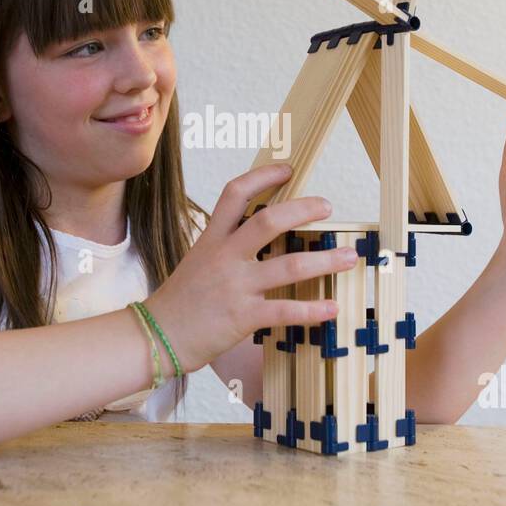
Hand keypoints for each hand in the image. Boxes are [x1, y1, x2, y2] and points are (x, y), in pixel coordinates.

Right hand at [143, 163, 357, 373]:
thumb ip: (227, 247)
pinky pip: (286, 310)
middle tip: (328, 206)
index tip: (288, 169)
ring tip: (349, 256)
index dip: (263, 176)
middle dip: (304, 209)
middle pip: (269, 221)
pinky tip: (332, 308)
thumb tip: (261, 235)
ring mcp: (235, 286)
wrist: (156, 336)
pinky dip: (313, 310)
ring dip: (325, 260)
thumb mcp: (199, 262)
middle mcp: (225, 257)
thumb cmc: (181, 302)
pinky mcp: (243, 316)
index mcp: (212, 239)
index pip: (235, 193)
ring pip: (289, 265)